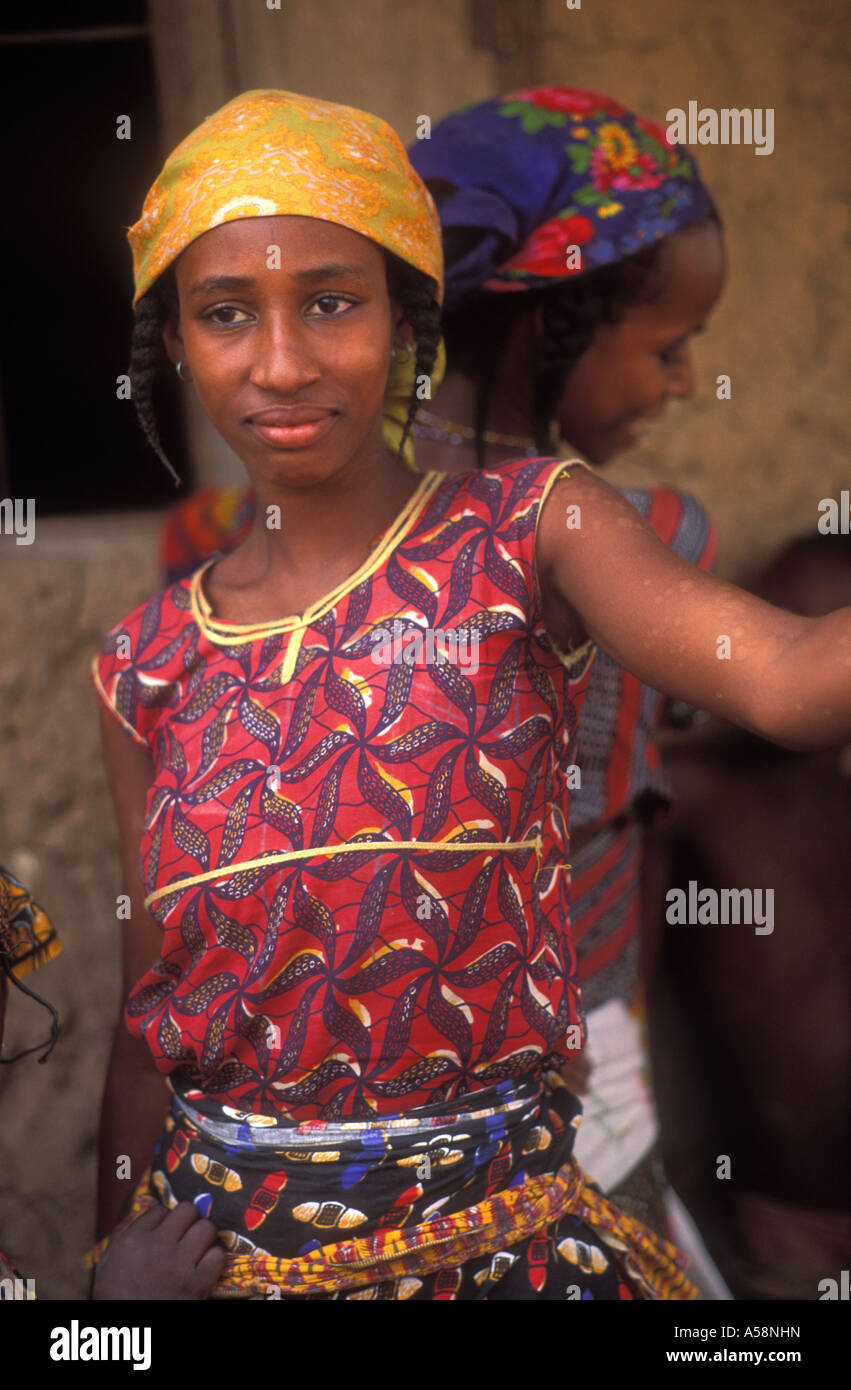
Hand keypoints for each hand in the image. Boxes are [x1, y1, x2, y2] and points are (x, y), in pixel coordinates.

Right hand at [92, 1202, 226, 1299]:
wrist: (132, 1332)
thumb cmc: (115, 1298)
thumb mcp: (105, 1266)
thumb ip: (119, 1237)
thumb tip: (135, 1216)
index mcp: (134, 1240)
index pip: (159, 1210)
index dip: (165, 1219)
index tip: (166, 1231)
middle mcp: (158, 1246)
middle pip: (188, 1210)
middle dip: (189, 1220)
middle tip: (186, 1234)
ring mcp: (180, 1264)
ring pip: (206, 1228)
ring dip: (204, 1237)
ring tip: (198, 1248)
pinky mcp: (197, 1284)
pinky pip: (218, 1255)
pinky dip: (215, 1260)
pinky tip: (206, 1267)